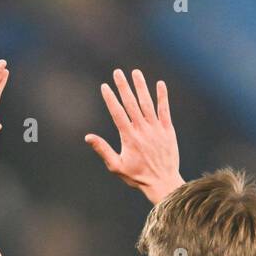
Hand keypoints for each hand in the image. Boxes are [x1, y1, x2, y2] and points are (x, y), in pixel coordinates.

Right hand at [85, 68, 182, 203]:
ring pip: (147, 103)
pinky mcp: (168, 130)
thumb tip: (88, 137)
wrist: (163, 183)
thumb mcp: (116, 166)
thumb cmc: (138, 177)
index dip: (110, 98)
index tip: (105, 86)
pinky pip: (165, 110)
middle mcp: (142, 130)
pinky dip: (162, 97)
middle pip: (131, 103)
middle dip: (123, 86)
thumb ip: (103, 150)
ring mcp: (156, 129)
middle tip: (118, 72)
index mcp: (129, 137)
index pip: (117, 113)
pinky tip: (160, 84)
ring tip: (135, 72)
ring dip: (141, 86)